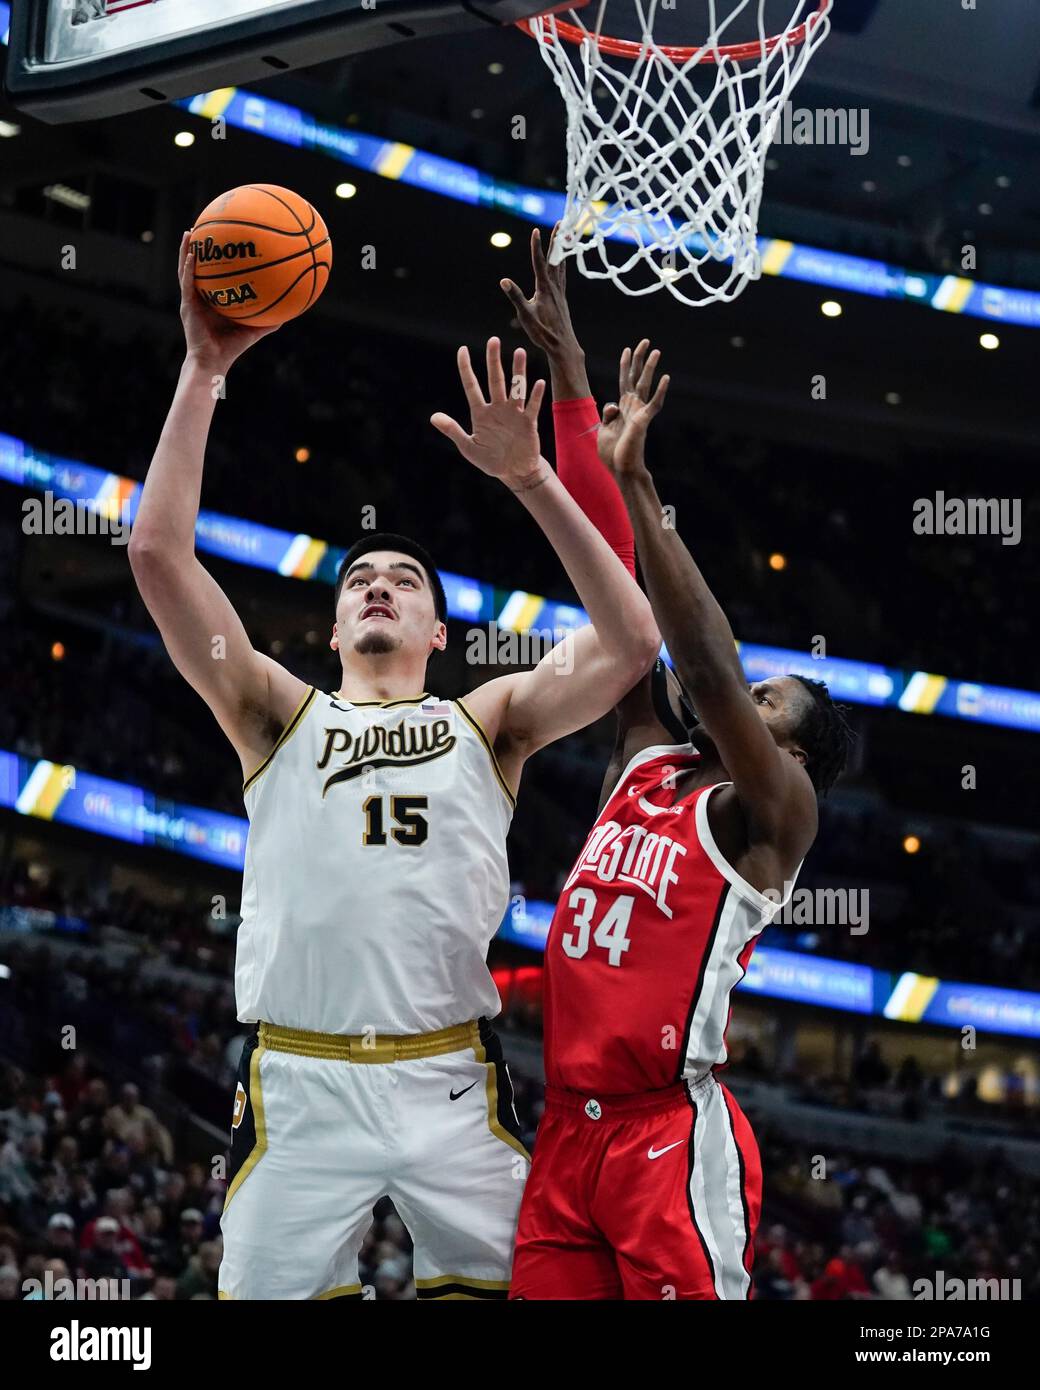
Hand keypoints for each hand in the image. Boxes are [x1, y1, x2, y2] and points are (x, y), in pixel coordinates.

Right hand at [178, 231, 279, 371]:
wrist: (213, 362)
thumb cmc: (231, 349)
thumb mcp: (254, 331)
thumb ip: (269, 321)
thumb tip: (289, 314)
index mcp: (211, 300)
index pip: (212, 275)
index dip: (214, 258)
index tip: (221, 240)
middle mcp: (198, 297)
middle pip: (196, 267)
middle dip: (198, 247)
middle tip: (202, 227)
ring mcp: (190, 301)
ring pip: (185, 270)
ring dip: (186, 250)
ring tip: (189, 232)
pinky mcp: (186, 306)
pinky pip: (187, 283)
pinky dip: (188, 268)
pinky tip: (192, 254)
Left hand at [431, 338, 547, 490]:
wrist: (513, 472)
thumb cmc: (490, 459)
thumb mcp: (468, 447)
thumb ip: (452, 430)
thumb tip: (433, 417)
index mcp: (480, 413)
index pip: (471, 386)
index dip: (466, 369)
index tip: (462, 350)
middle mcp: (497, 408)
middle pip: (495, 380)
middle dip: (494, 360)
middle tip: (494, 340)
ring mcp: (514, 414)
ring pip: (516, 388)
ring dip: (518, 371)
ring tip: (519, 352)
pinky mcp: (528, 423)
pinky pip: (532, 407)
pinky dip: (535, 396)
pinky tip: (538, 383)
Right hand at [500, 225, 580, 359]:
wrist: (563, 346)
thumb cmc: (543, 333)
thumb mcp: (526, 315)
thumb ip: (516, 297)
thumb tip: (504, 281)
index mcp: (545, 289)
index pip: (539, 262)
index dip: (536, 246)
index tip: (536, 230)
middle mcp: (555, 286)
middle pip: (556, 258)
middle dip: (556, 239)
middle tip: (561, 222)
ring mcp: (560, 292)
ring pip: (561, 264)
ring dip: (562, 248)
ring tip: (565, 235)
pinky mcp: (562, 298)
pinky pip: (562, 275)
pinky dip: (562, 264)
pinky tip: (562, 263)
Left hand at [598, 340, 669, 475]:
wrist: (621, 469)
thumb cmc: (612, 453)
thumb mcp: (603, 429)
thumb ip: (607, 414)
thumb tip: (612, 404)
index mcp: (622, 408)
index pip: (623, 381)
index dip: (624, 365)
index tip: (626, 349)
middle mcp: (632, 406)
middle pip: (635, 377)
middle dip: (639, 359)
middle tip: (645, 341)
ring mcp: (639, 412)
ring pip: (645, 384)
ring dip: (650, 367)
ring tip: (656, 351)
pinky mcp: (644, 420)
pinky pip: (654, 403)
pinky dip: (661, 391)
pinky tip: (667, 378)